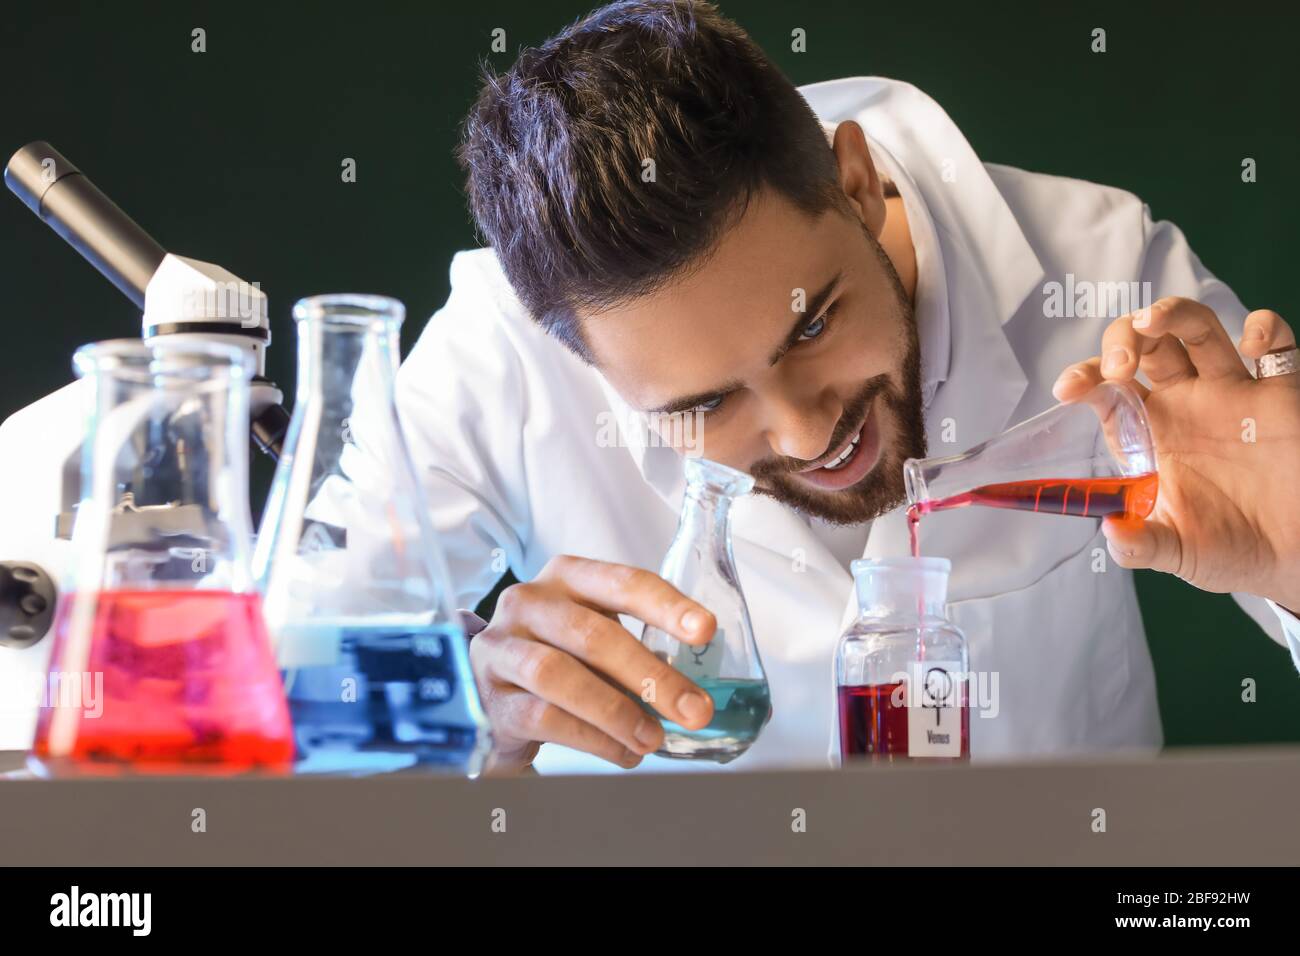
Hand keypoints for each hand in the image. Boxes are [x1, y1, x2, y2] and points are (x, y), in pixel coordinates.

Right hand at [467, 554, 716, 773]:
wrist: (493, 697)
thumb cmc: (559, 658)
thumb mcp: (595, 638)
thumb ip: (636, 650)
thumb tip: (694, 694)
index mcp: (567, 577)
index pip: (622, 582)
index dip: (666, 606)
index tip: (705, 630)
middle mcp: (529, 601)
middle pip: (594, 635)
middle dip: (652, 676)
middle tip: (693, 710)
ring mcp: (502, 647)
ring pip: (561, 676)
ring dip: (617, 712)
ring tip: (653, 739)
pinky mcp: (492, 696)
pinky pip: (545, 716)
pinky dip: (592, 739)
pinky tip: (622, 753)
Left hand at [1052, 297, 1299, 609]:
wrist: (1295, 559)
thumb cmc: (1231, 551)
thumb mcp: (1177, 553)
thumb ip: (1141, 544)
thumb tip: (1110, 530)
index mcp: (1152, 434)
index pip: (1108, 390)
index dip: (1086, 379)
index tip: (1068, 389)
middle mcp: (1187, 405)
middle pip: (1146, 346)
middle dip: (1123, 340)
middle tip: (1118, 366)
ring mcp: (1233, 394)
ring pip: (1198, 330)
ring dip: (1173, 314)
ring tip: (1152, 323)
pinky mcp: (1281, 396)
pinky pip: (1278, 347)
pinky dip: (1267, 329)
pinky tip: (1253, 347)